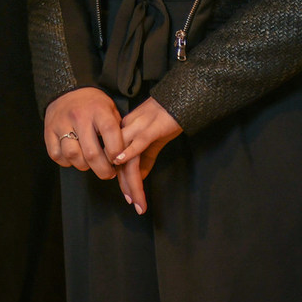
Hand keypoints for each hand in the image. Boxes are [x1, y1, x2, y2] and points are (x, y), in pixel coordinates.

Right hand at [43, 87, 123, 179]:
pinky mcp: (49, 131)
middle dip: (103, 170)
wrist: (67, 91)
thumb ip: (117, 129)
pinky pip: (57, 155)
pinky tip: (75, 158)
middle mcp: (79, 116)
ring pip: (73, 155)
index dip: (116, 152)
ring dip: (84, 166)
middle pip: (91, 152)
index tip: (118, 161)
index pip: (110, 133)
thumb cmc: (93, 105)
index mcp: (98, 109)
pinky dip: (66, 162)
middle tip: (108, 174)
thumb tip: (123, 155)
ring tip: (90, 164)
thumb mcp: (110, 109)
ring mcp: (61, 124)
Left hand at [110, 97, 182, 215]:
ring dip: (131, 182)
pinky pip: (137, 142)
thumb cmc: (168, 117)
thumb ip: (145, 158)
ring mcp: (137, 128)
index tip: (131, 199)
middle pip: (121, 164)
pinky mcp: (150, 126)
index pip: (120, 163)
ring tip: (138, 200)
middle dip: (127, 187)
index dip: (123, 182)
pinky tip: (123, 164)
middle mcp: (126, 131)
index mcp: (125, 134)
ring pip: (128, 159)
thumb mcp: (155, 139)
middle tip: (134, 205)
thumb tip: (139, 178)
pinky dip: (130, 153)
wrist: (181, 97)